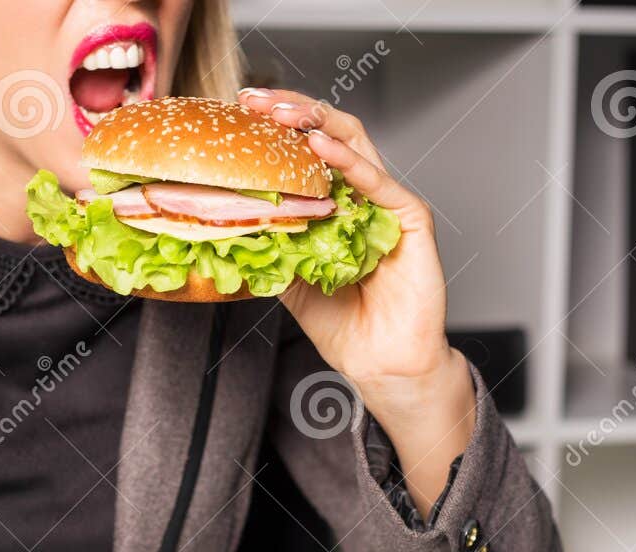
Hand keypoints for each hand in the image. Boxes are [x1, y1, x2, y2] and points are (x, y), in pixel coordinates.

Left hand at [238, 88, 476, 509]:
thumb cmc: (345, 327)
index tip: (239, 114)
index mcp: (338, 205)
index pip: (309, 149)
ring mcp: (390, 204)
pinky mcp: (413, 220)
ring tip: (281, 115)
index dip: (277, 128)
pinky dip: (349, 163)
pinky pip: (380, 183)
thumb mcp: (289, 281)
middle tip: (255, 103)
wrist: (382, 365)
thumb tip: (223, 224)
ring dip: (316, 123)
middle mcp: (365, 196)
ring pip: (356, 144)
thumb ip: (270, 246)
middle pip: (331, 133)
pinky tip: (321, 148)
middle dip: (292, 111)